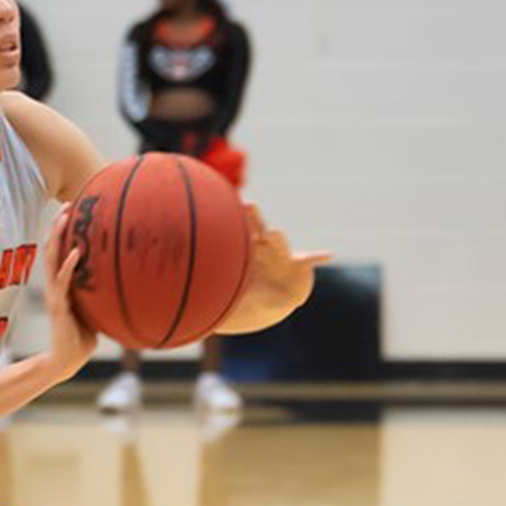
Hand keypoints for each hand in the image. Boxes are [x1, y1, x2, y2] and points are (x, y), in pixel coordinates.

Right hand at [39, 208, 97, 381]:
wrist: (67, 360)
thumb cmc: (82, 338)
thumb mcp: (96, 310)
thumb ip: (103, 294)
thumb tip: (128, 281)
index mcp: (63, 285)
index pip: (60, 252)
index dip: (64, 232)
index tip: (74, 211)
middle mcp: (55, 285)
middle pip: (52, 249)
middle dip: (58, 226)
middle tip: (68, 205)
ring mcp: (54, 294)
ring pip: (51, 259)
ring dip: (56, 237)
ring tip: (63, 218)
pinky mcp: (57, 306)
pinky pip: (63, 282)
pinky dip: (68, 266)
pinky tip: (76, 252)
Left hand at [217, 205, 331, 334]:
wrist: (273, 299)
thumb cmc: (250, 289)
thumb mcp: (231, 289)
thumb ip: (215, 288)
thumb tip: (177, 290)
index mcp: (246, 250)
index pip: (238, 234)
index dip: (233, 224)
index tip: (225, 210)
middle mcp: (264, 247)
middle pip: (257, 229)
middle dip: (253, 218)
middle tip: (247, 206)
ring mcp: (281, 253)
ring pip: (278, 242)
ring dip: (277, 239)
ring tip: (274, 233)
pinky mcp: (298, 263)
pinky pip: (309, 260)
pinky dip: (318, 257)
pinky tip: (328, 255)